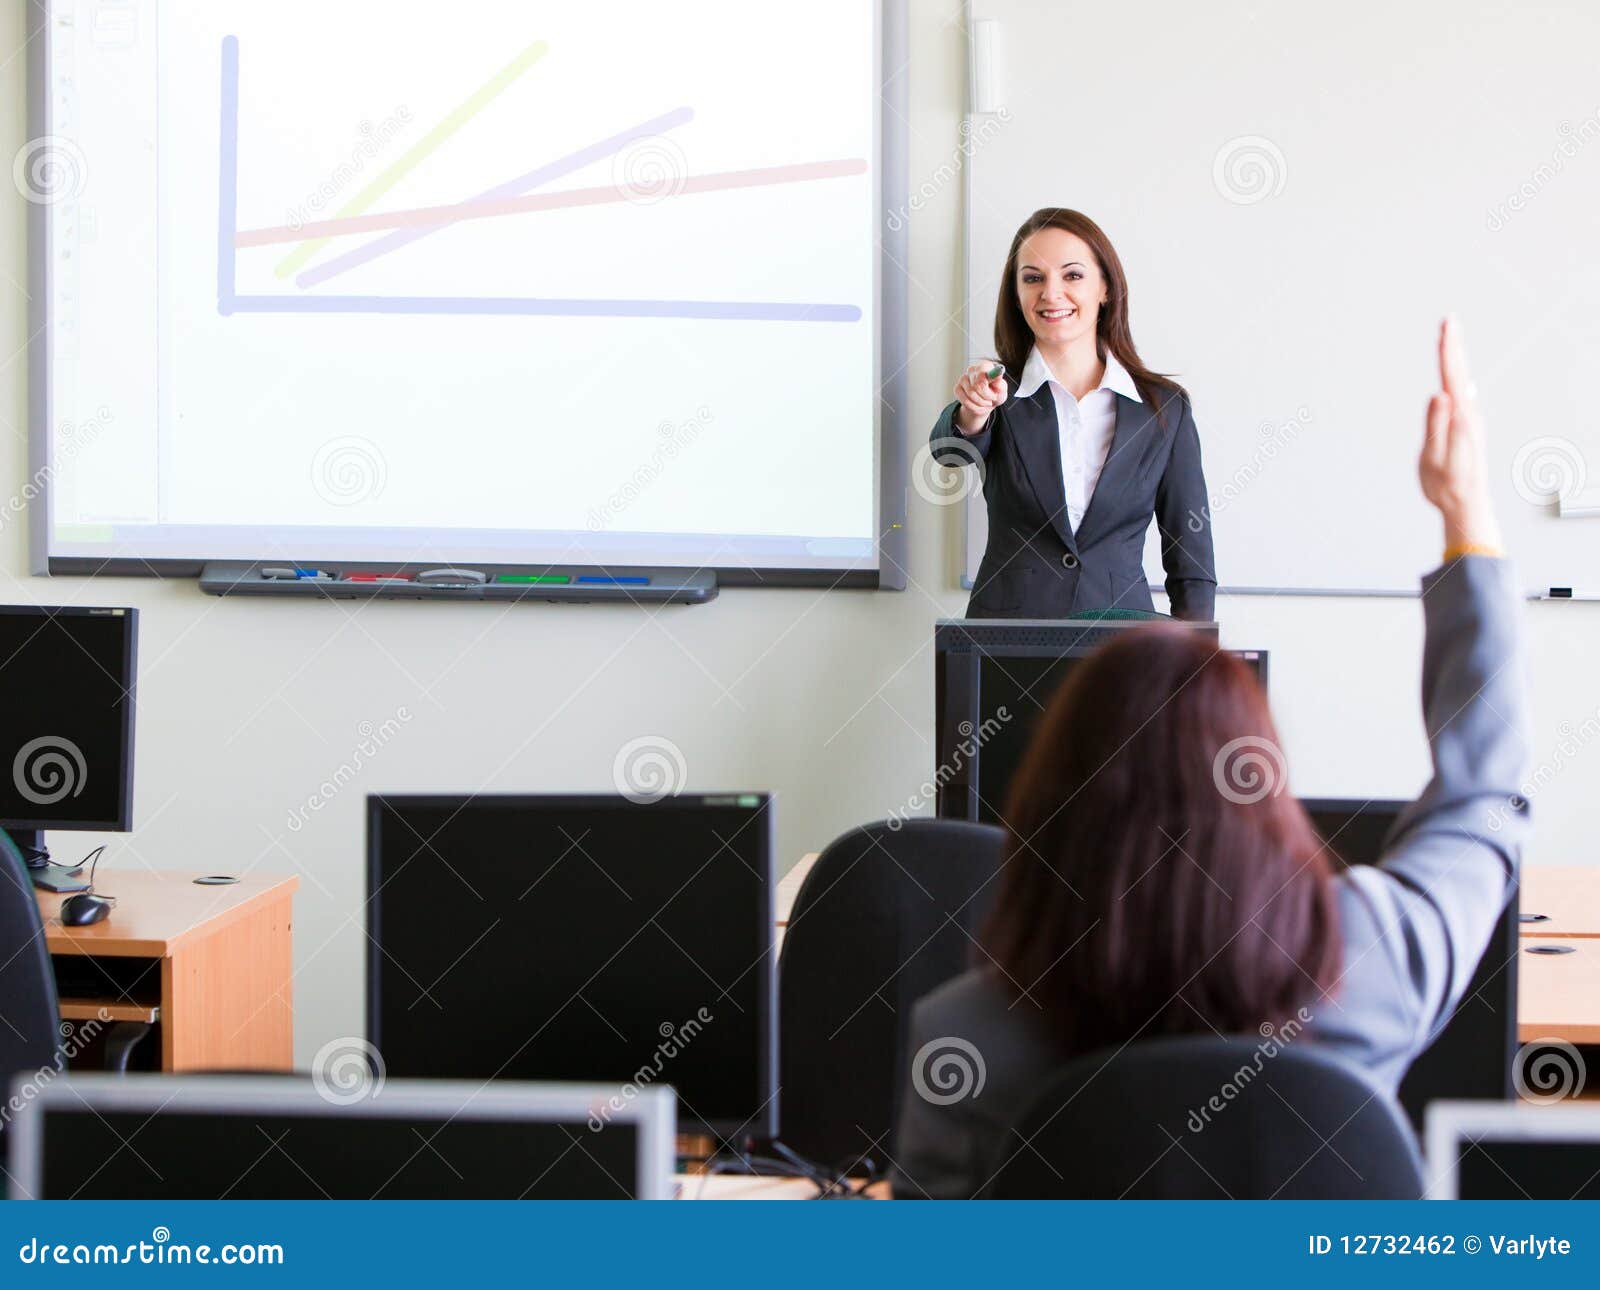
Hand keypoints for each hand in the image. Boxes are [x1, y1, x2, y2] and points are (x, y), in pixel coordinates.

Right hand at [954, 361, 1007, 434]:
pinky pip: (965, 401)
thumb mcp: (1002, 390)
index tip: (994, 396)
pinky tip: (978, 406)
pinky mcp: (957, 388)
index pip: (982, 375)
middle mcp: (972, 370)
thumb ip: (1000, 383)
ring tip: (986, 403)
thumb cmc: (995, 393)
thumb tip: (997, 376)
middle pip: (976, 386)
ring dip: (981, 403)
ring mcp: (963, 378)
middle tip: (992, 400)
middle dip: (986, 397)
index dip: (987, 389)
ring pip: (970, 395)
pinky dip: (974, 407)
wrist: (987, 402)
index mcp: (984, 366)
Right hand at [1419, 317, 1501, 551]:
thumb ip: (1437, 426)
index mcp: (1460, 419)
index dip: (1448, 350)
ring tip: (1448, 340)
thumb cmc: (1448, 485)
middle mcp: (1468, 415)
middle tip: (1448, 322)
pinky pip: (1459, 396)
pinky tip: (1455, 375)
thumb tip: (1440, 395)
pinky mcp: (1465, 428)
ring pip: (1460, 383)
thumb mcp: (1436, 458)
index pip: (1452, 376)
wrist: (1466, 504)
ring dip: (1454, 359)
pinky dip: (1455, 378)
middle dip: (1452, 346)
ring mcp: (1469, 421)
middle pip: (1458, 374)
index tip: (1445, 327)